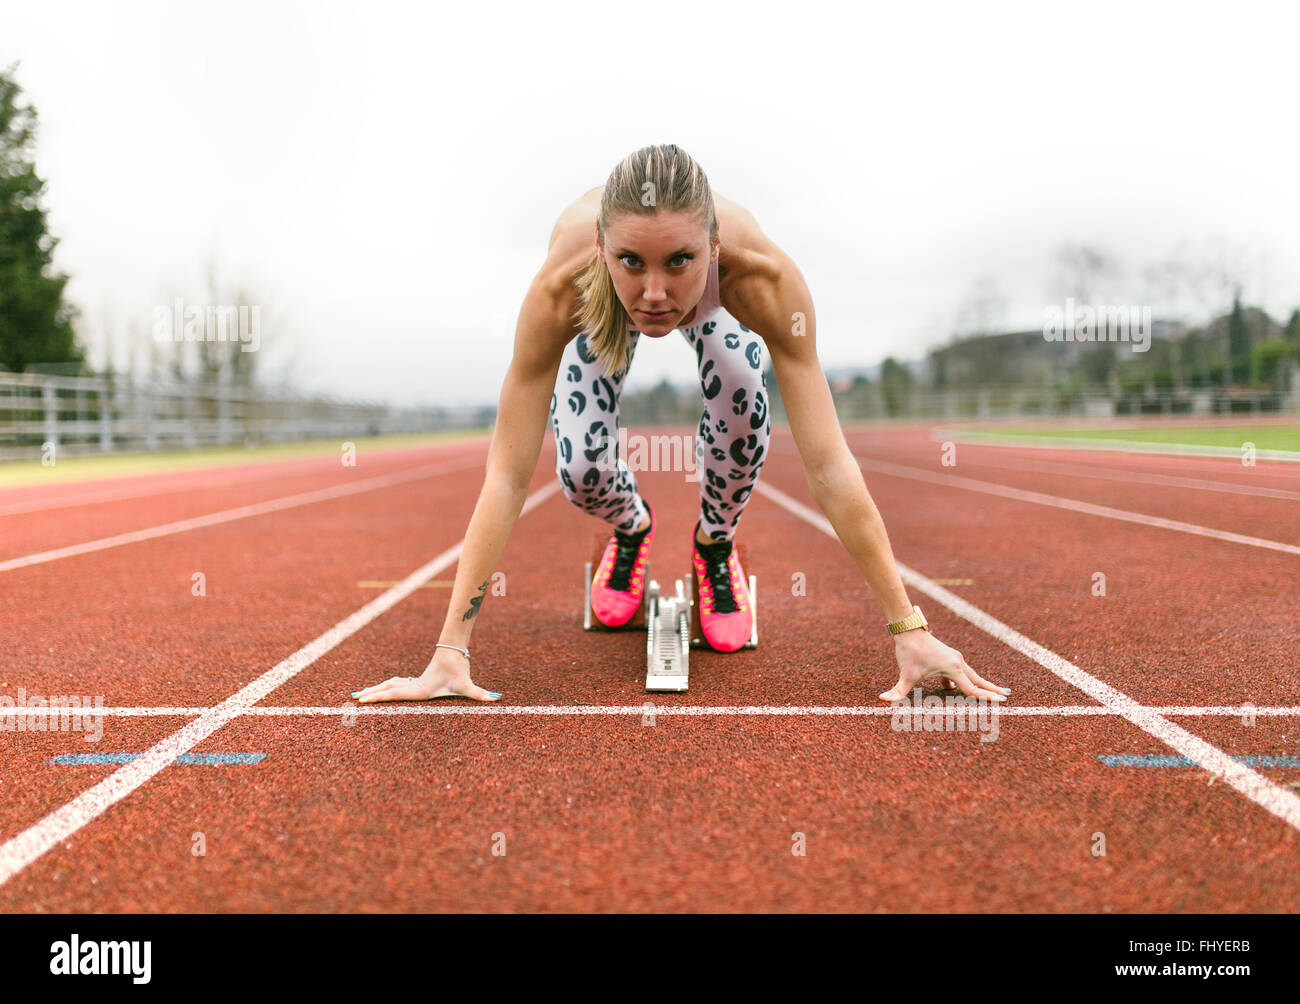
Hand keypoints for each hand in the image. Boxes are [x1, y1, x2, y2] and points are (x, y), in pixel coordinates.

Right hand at [351, 646, 500, 703]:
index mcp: (420, 690)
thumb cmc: (460, 670)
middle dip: (371, 695)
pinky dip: (385, 688)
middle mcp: (413, 686)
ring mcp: (412, 682)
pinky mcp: (415, 681)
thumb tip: (497, 698)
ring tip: (359, 696)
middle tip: (353, 699)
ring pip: (390, 686)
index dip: (379, 697)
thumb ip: (482, 693)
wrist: (454, 652)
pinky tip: (378, 691)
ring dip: (375, 690)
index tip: (364, 699)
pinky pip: (395, 685)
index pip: (396, 694)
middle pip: (388, 689)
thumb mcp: (469, 686)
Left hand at [878, 629, 1009, 702]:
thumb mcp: (904, 674)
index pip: (972, 688)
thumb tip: (883, 699)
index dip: (985, 697)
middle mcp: (958, 662)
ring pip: (972, 676)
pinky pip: (960, 674)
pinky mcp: (949, 658)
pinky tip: (961, 691)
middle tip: (1008, 697)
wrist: (908, 630)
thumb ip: (896, 690)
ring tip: (995, 693)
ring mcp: (955, 659)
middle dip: (992, 689)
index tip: (999, 702)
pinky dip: (965, 682)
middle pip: (978, 680)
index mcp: (953, 668)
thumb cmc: (909, 652)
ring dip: (982, 685)